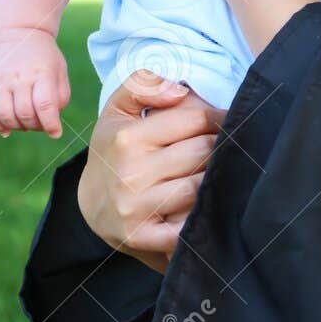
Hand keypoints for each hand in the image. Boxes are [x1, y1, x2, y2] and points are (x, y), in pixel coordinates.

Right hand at [0, 32, 69, 137]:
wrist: (19, 34)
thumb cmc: (45, 57)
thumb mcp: (60, 71)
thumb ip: (61, 97)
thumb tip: (52, 121)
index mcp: (42, 72)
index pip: (45, 105)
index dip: (51, 124)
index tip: (55, 133)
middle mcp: (19, 76)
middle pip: (25, 113)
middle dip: (35, 127)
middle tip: (40, 125)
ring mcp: (1, 79)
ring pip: (5, 115)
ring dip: (17, 127)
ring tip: (25, 125)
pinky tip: (7, 130)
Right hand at [77, 69, 225, 273]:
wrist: (94, 203)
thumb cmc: (115, 149)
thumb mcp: (118, 109)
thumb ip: (143, 83)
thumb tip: (179, 90)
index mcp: (127, 138)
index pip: (194, 119)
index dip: (218, 117)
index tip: (226, 121)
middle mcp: (130, 174)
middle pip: (202, 152)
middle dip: (220, 146)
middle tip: (226, 146)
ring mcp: (135, 209)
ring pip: (200, 187)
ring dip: (215, 179)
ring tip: (216, 172)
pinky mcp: (142, 238)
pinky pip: (188, 226)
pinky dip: (201, 215)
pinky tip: (205, 206)